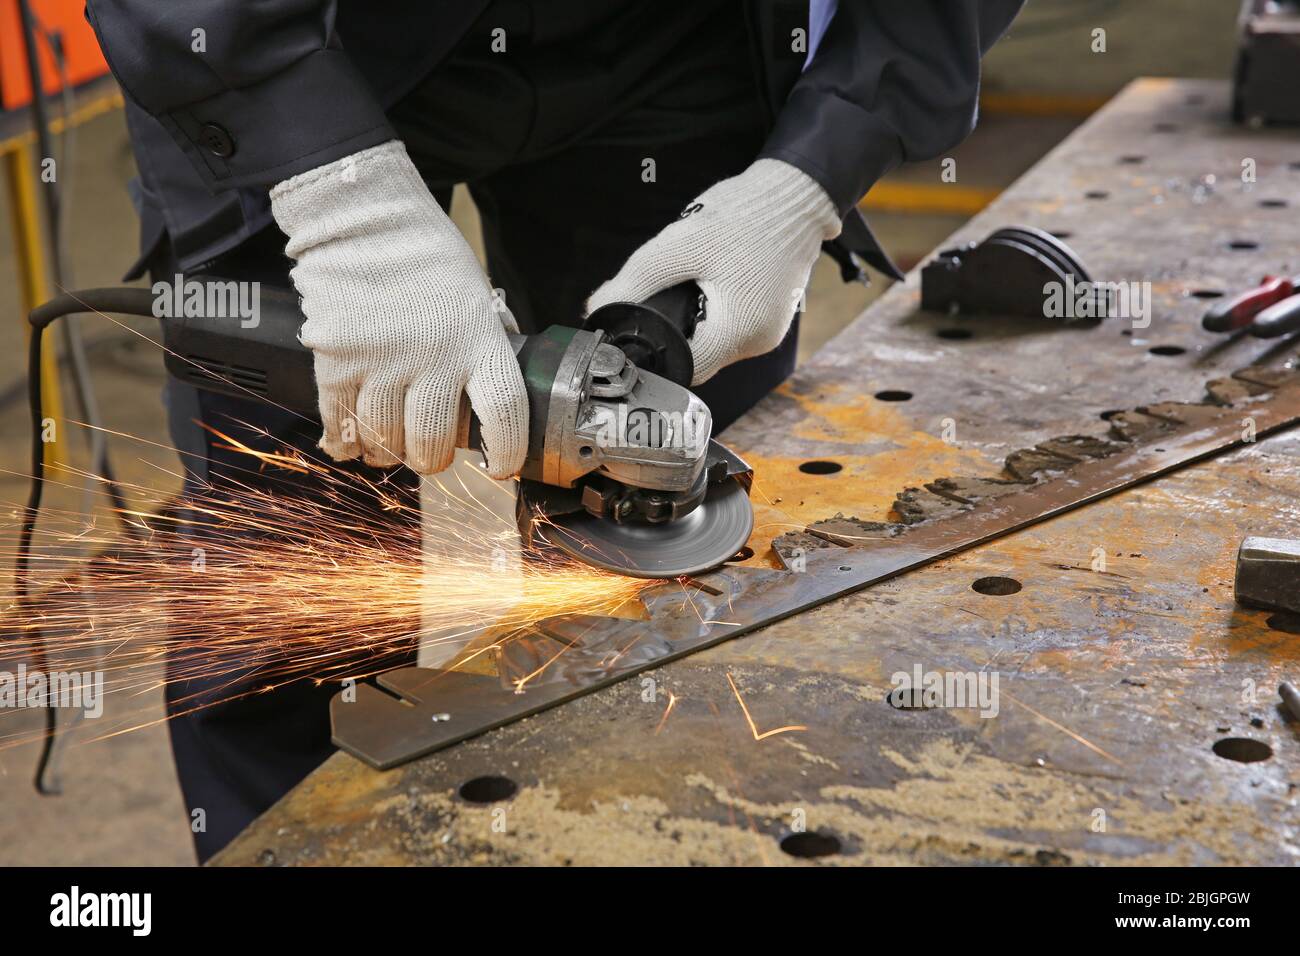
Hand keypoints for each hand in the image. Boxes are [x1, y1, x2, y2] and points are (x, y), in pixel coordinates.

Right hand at [270, 141, 526, 477]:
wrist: (363, 218)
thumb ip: (481, 353)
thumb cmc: (427, 261)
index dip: (506, 451)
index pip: (504, 413)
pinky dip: (347, 441)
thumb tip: (489, 407)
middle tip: (428, 451)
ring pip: (384, 440)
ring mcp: (381, 360)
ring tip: (388, 443)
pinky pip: (340, 423)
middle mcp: (433, 356)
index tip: (500, 466)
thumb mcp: (476, 302)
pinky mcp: (336, 360)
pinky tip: (352, 442)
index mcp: (479, 340)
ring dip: (387, 451)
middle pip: (433, 441)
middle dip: (431, 457)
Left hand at [587, 159, 840, 385]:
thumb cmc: (743, 217)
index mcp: (739, 332)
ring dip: (691, 324)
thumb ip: (634, 282)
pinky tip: (706, 285)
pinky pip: (730, 329)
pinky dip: (711, 313)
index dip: (652, 352)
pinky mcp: (772, 318)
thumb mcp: (677, 247)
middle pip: (697, 358)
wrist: (796, 195)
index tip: (632, 333)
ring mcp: (768, 332)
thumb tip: (596, 309)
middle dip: (671, 335)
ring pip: (713, 344)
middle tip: (654, 300)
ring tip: (684, 285)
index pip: (682, 367)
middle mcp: (758, 343)